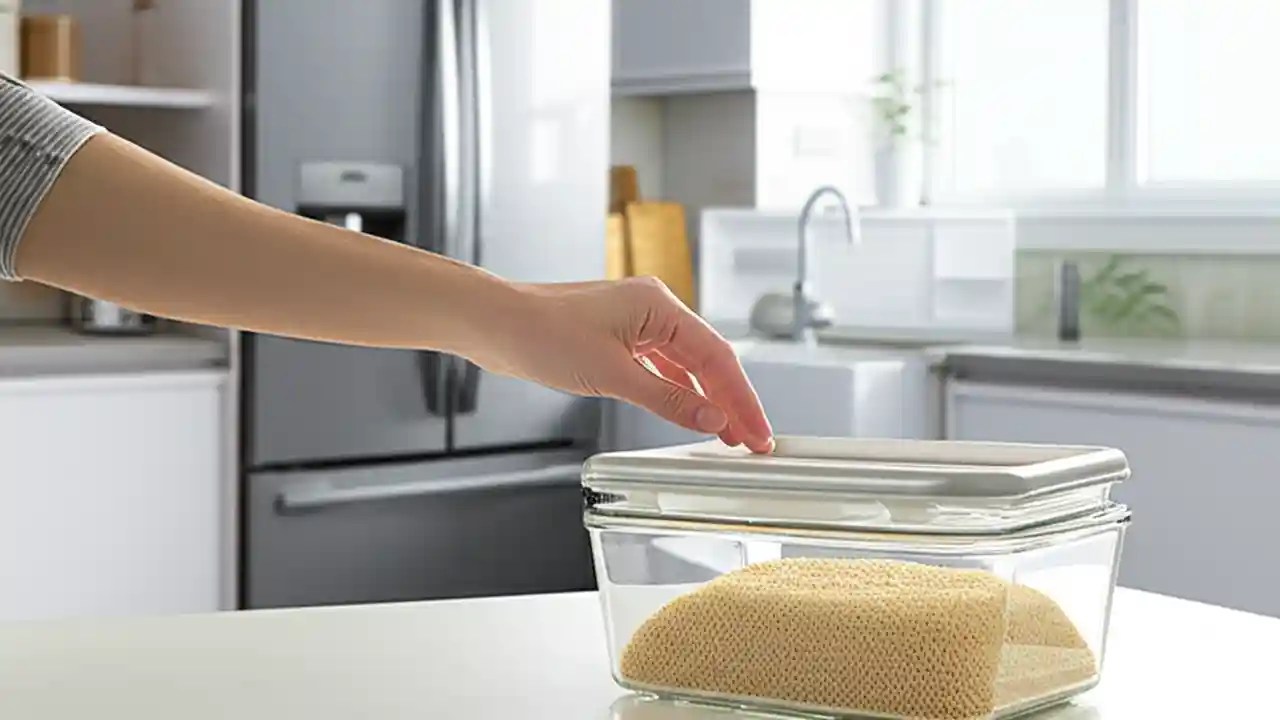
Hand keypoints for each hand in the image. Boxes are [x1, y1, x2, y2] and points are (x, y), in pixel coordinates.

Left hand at [473, 277, 773, 452]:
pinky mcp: (618, 338)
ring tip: (729, 435)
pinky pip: (663, 366)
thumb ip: (668, 400)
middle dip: (732, 402)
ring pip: (687, 365)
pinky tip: (692, 412)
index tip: (757, 432)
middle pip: (708, 360)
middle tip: (754, 440)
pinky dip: (680, 391)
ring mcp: (635, 323)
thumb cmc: (541, 335)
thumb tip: (711, 419)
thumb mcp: (612, 376)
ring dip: (709, 399)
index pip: (718, 357)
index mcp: (659, 305)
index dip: (742, 399)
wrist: (494, 324)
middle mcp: (652, 309)